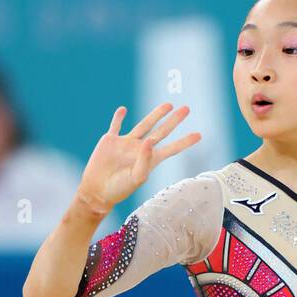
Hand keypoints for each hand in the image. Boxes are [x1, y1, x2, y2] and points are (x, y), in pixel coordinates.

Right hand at [77, 103, 201, 214]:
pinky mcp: (110, 140)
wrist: (97, 191)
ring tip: (168, 104)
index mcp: (150, 160)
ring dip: (155, 114)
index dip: (185, 142)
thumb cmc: (119, 189)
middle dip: (174, 121)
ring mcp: (126, 144)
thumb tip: (150, 141)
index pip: (172, 149)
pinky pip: (115, 125)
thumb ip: (144, 160)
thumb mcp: (136, 177)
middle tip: (186, 109)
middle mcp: (140, 149)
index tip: (199, 135)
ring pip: (144, 125)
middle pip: (161, 132)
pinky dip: (119, 117)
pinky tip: (123, 109)